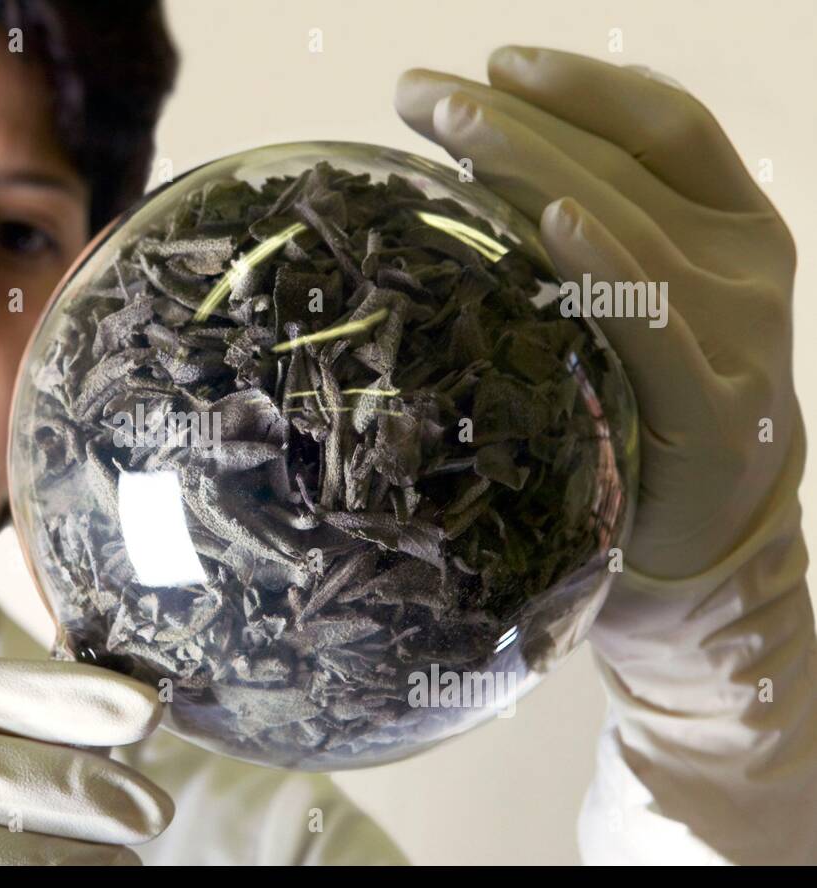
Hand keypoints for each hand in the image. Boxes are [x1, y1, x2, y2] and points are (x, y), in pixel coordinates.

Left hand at [393, 46, 800, 581]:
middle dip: (514, 119)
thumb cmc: (648, 414)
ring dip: (531, 167)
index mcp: (735, 228)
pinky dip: (605, 269)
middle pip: (622, 169)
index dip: (583, 85)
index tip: (494, 61)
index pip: (664, 127)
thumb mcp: (635, 310)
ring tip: (446, 127)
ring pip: (628, 229)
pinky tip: (550, 222)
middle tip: (418, 92)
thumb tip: (467, 172)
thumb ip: (587, 241)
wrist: (708, 546)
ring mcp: (740, 339)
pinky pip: (655, 330)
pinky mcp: (715, 415)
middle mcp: (747, 269)